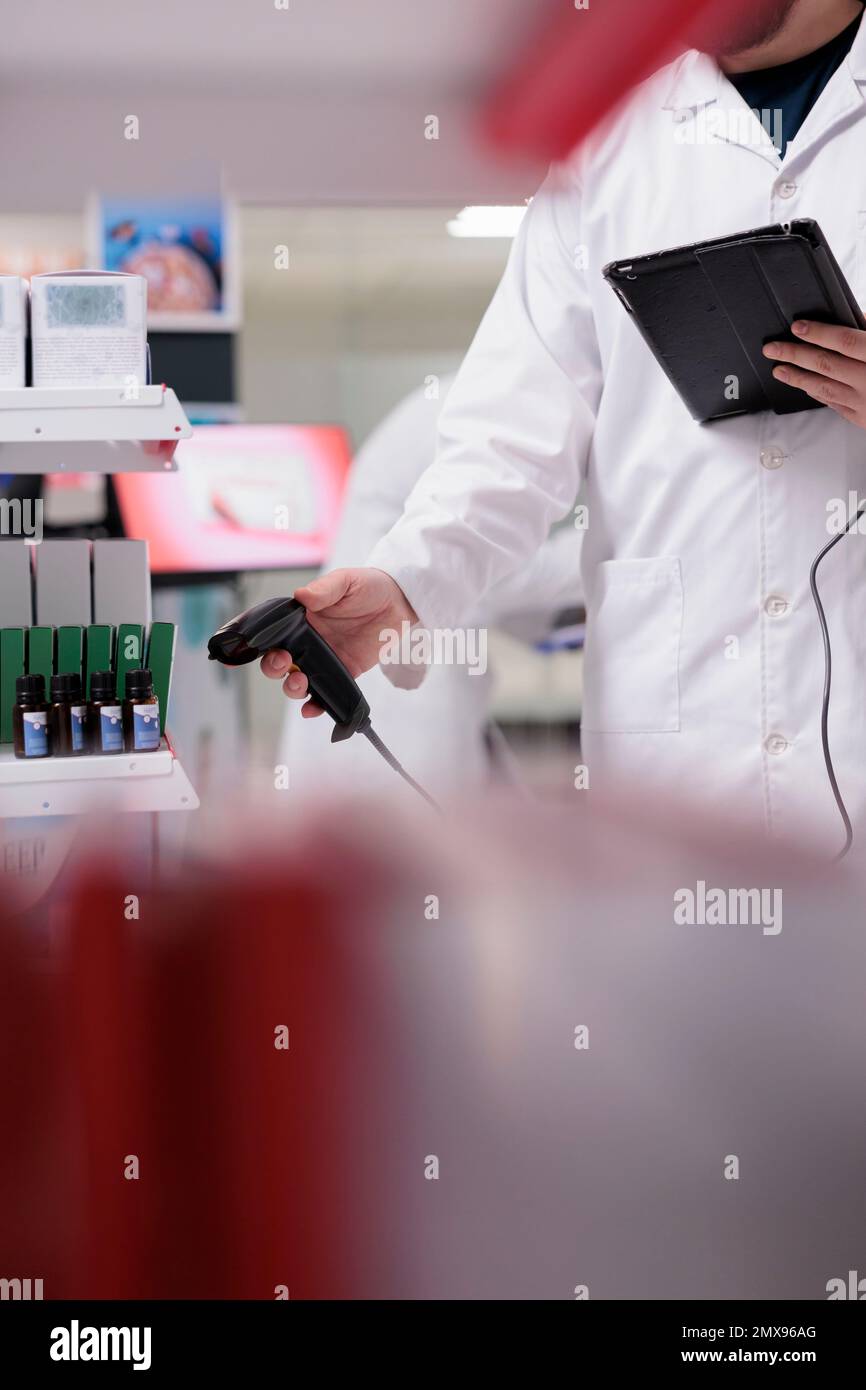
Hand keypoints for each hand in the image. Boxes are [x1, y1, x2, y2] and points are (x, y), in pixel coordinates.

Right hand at [260, 567, 417, 716]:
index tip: (256, 648)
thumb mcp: (345, 581)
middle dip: (273, 667)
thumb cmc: (368, 587)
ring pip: (296, 680)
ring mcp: (323, 659)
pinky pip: (324, 693)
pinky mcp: (343, 673)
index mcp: (300, 618)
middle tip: (283, 661)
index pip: (271, 633)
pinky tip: (311, 709)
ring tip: (299, 682)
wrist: (399, 602)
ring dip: (291, 687)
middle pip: (277, 661)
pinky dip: (315, 705)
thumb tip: (302, 595)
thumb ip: (324, 589)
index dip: (258, 643)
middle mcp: (307, 641)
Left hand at [763, 320, 865, 424]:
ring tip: (778, 370)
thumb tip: (856, 317)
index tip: (797, 327)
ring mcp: (863, 402)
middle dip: (795, 355)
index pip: (844, 341)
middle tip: (772, 349)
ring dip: (797, 378)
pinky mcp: (860, 418)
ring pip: (824, 387)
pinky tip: (802, 386)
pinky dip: (815, 393)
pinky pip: (832, 403)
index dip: (818, 333)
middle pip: (825, 364)